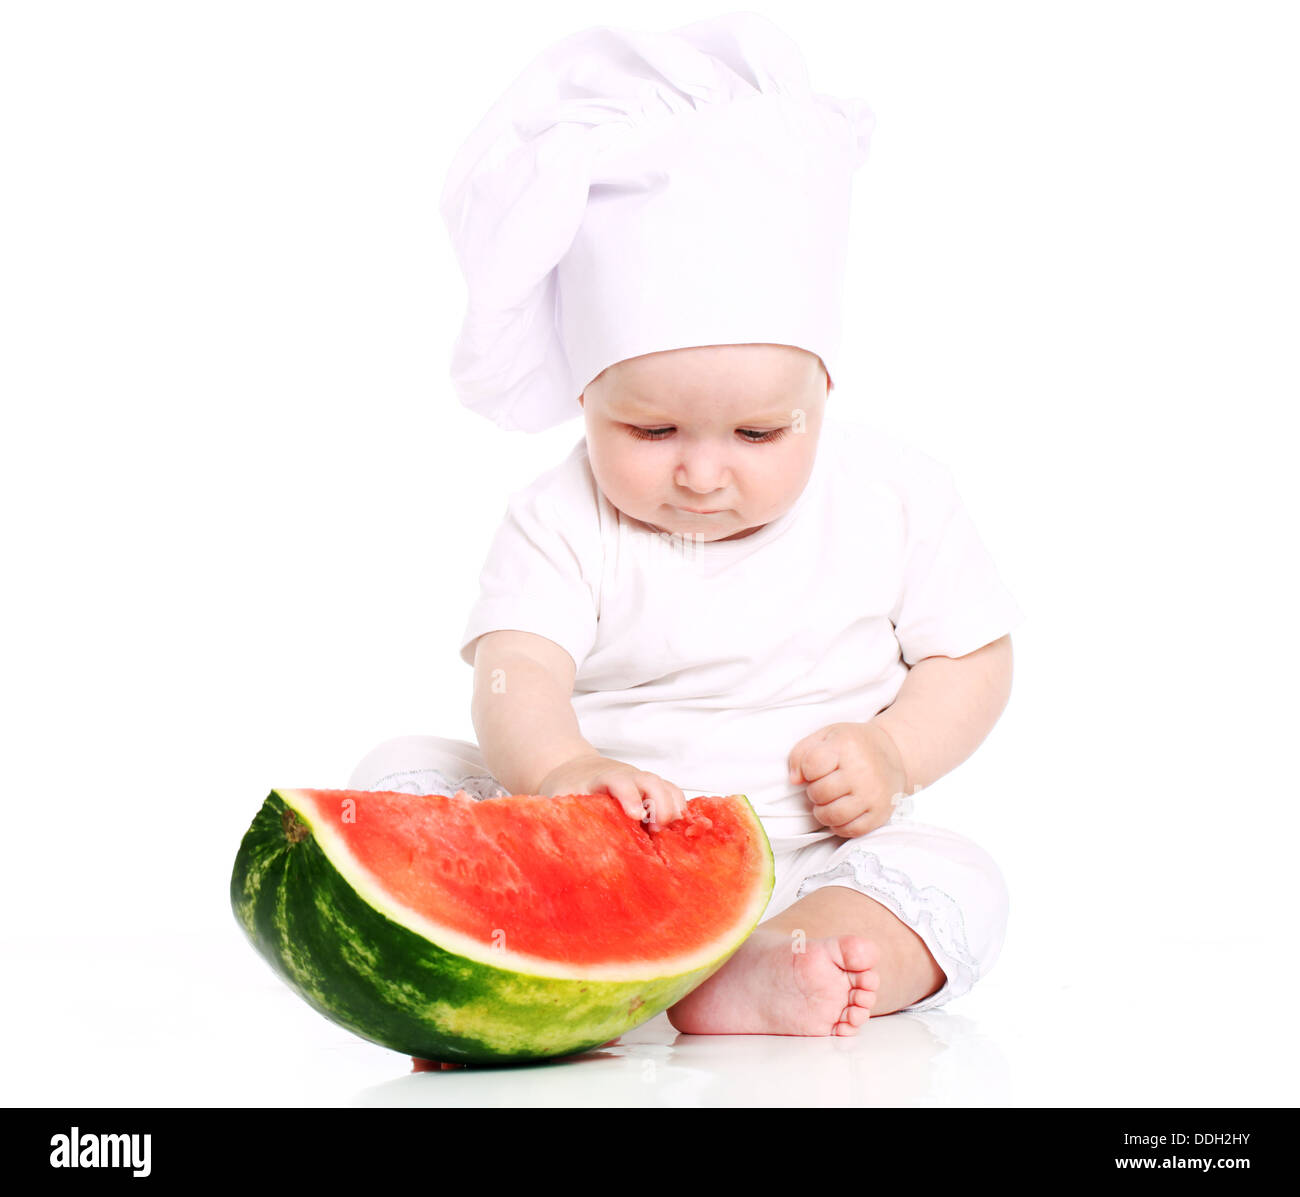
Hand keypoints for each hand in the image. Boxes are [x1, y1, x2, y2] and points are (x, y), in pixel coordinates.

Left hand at [535, 752, 686, 830]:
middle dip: (660, 804)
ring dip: (673, 810)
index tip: (635, 815)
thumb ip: (563, 818)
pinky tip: (677, 834)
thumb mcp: (559, 801)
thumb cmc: (567, 787)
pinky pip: (673, 796)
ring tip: (668, 837)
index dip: (630, 796)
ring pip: (667, 788)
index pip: (619, 781)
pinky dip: (680, 813)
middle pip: (651, 781)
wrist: (574, 769)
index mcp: (602, 778)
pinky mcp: (652, 792)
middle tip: (656, 830)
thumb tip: (562, 851)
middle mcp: (628, 777)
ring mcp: (642, 783)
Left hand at [787, 721, 910, 838]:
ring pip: (832, 816)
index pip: (811, 766)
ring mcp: (872, 794)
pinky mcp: (880, 813)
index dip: (807, 770)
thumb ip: (801, 753)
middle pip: (820, 793)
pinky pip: (851, 831)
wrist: (894, 753)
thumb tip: (794, 780)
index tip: (816, 769)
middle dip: (814, 792)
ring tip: (829, 801)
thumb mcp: (826, 736)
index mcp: (846, 746)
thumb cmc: (854, 745)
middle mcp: (862, 771)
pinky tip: (841, 813)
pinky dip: (839, 826)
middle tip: (823, 786)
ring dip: (823, 812)